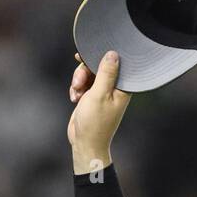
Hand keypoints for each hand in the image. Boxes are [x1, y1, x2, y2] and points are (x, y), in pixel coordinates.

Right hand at [68, 50, 131, 174]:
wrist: (84, 144)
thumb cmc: (95, 123)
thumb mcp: (99, 95)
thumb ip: (106, 73)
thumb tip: (113, 53)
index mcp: (122, 88)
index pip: (114, 62)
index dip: (99, 57)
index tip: (84, 58)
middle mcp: (114, 89)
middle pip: (98, 65)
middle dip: (84, 72)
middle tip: (78, 82)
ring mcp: (103, 92)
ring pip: (88, 73)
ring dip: (78, 80)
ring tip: (76, 93)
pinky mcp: (92, 96)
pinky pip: (83, 82)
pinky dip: (77, 88)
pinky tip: (75, 98)